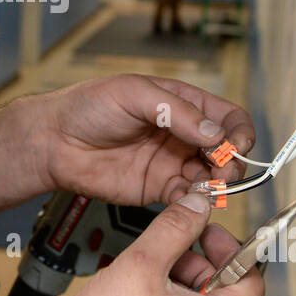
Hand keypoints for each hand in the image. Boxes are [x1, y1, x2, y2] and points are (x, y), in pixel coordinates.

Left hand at [35, 73, 255, 206]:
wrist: (55, 141)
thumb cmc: (89, 106)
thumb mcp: (134, 94)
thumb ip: (177, 112)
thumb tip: (216, 133)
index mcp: (183, 105)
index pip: (228, 117)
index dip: (239, 132)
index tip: (237, 144)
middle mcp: (183, 136)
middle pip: (226, 152)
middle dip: (232, 162)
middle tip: (222, 169)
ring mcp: (172, 164)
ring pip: (212, 178)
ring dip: (217, 184)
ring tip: (207, 185)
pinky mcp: (158, 190)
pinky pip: (188, 199)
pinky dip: (195, 202)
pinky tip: (189, 198)